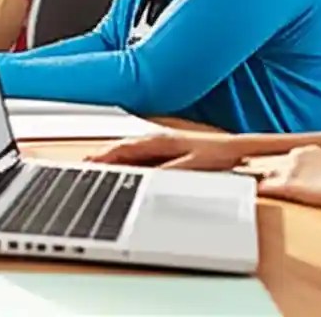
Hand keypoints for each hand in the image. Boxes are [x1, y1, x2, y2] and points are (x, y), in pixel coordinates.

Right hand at [88, 131, 246, 169]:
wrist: (238, 147)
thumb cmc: (218, 153)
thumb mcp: (192, 166)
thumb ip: (166, 173)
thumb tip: (145, 181)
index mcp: (158, 141)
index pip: (122, 149)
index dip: (103, 158)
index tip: (86, 167)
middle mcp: (156, 139)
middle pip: (121, 148)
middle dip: (101, 157)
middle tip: (82, 169)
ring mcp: (161, 142)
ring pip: (129, 150)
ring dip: (113, 158)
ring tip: (96, 167)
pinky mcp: (168, 148)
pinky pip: (139, 154)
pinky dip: (125, 160)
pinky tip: (123, 168)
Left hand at [235, 146, 320, 210]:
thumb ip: (318, 167)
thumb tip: (318, 176)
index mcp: (302, 152)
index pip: (274, 156)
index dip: (259, 160)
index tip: (246, 162)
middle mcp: (290, 158)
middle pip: (259, 161)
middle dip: (245, 166)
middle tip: (228, 168)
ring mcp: (287, 171)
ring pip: (255, 172)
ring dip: (241, 176)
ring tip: (225, 178)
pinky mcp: (286, 186)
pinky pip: (261, 187)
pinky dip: (249, 190)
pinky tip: (237, 193)